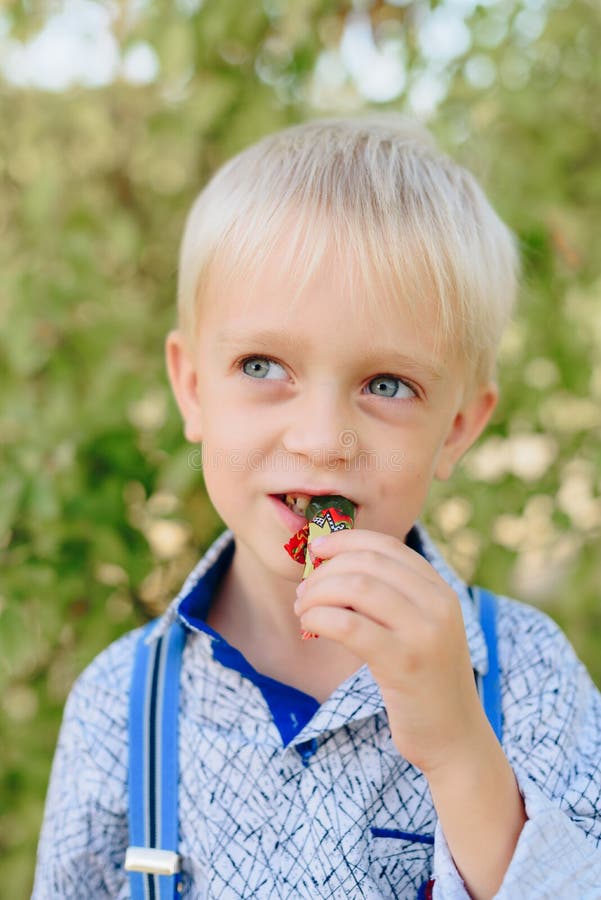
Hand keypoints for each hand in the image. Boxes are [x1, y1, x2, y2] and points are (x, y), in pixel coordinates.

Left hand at [294, 527, 490, 775]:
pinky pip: (349, 626)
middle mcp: (438, 604)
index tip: (316, 548)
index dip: (345, 541)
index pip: (387, 546)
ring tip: (303, 609)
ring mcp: (424, 633)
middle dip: (326, 570)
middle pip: (368, 563)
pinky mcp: (404, 663)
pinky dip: (320, 619)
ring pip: (356, 588)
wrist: (456, 738)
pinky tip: (309, 627)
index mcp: (441, 590)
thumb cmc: (426, 682)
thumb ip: (393, 598)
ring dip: (318, 593)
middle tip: (303, 590)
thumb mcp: (420, 629)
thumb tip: (335, 567)